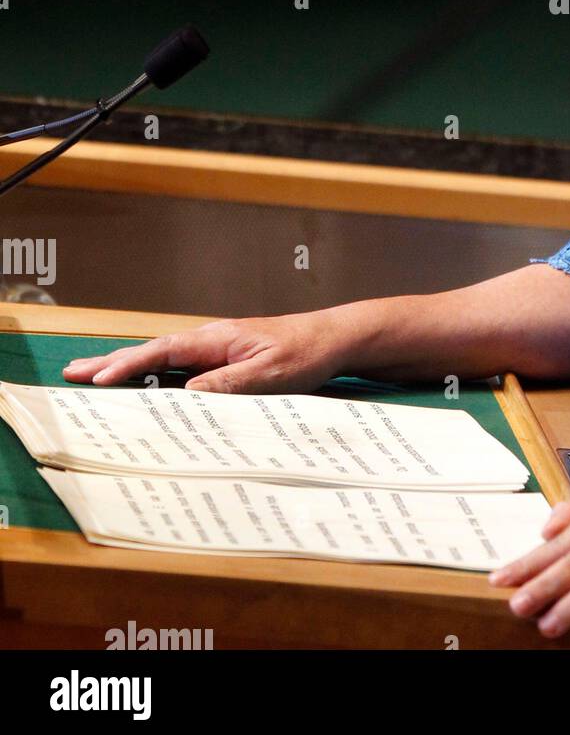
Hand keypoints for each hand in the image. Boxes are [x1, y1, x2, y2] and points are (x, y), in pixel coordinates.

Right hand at [60, 309, 357, 393]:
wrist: (332, 339)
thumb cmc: (304, 352)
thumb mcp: (268, 374)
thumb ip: (227, 385)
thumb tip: (185, 396)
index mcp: (216, 339)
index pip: (162, 352)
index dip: (127, 365)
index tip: (96, 378)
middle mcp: (211, 340)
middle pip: (153, 352)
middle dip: (112, 362)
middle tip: (72, 372)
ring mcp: (217, 349)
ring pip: (163, 360)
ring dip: (129, 368)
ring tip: (93, 377)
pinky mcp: (226, 360)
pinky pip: (182, 368)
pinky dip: (155, 375)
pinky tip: (143, 387)